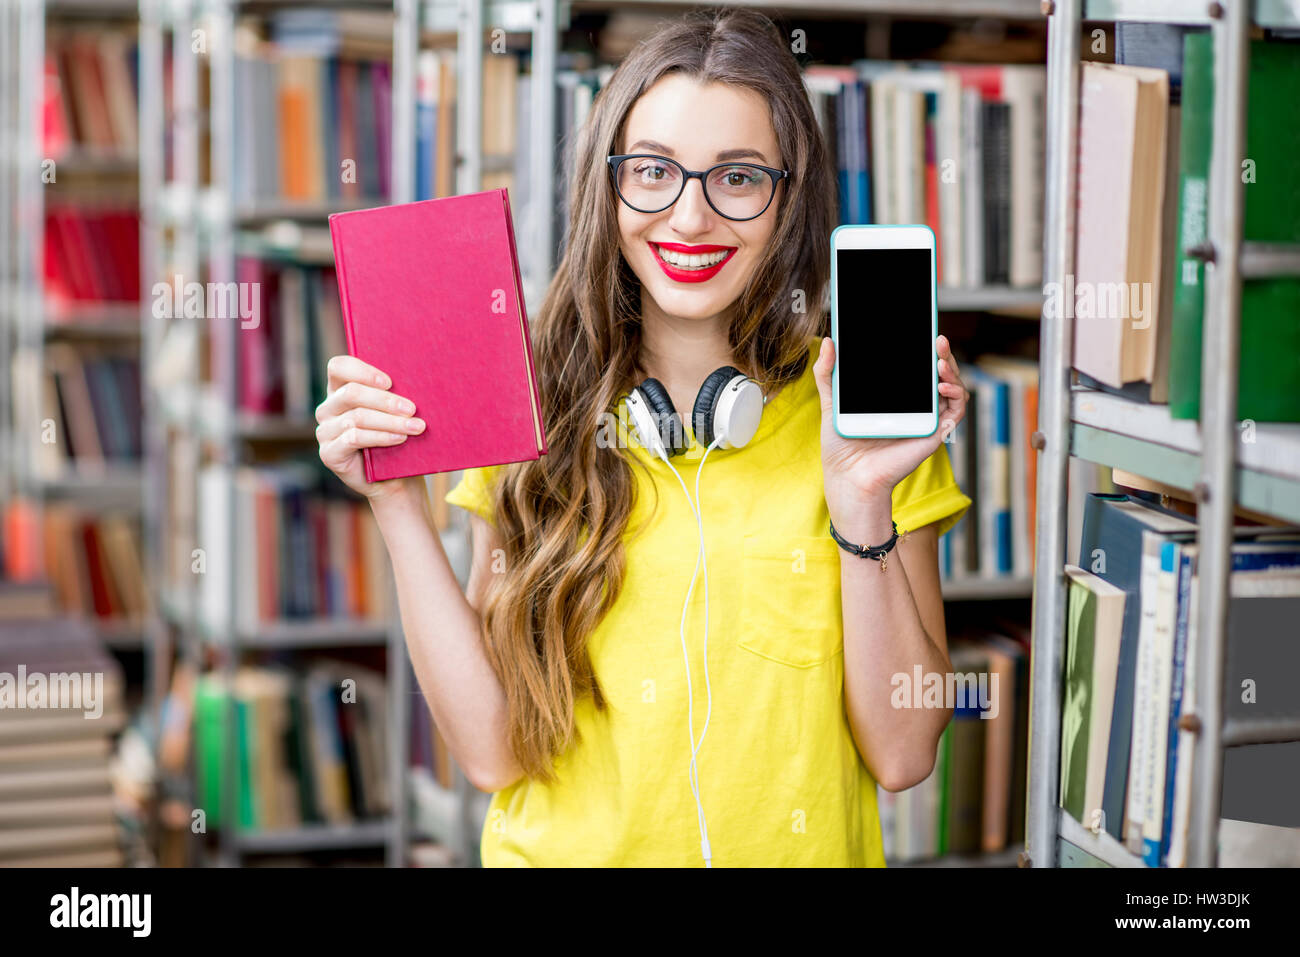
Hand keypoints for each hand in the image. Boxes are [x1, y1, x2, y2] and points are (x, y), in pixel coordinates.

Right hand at [315, 355, 426, 503]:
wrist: (394, 479)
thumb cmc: (396, 438)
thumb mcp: (395, 413)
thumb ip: (394, 395)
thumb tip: (414, 378)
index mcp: (339, 390)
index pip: (338, 367)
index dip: (362, 371)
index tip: (389, 382)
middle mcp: (327, 409)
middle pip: (351, 393)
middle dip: (385, 400)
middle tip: (412, 409)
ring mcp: (325, 432)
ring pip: (357, 417)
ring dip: (390, 421)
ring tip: (415, 427)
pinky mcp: (329, 454)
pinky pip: (354, 439)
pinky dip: (381, 437)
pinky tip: (400, 439)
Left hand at [812, 334, 968, 532]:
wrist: (848, 476)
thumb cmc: (841, 445)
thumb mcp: (831, 402)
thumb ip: (828, 373)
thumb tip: (828, 342)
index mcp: (895, 396)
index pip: (915, 366)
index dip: (922, 348)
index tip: (920, 330)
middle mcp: (914, 405)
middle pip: (938, 372)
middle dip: (942, 353)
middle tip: (936, 338)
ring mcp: (926, 418)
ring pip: (952, 387)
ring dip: (952, 370)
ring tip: (939, 360)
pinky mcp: (934, 433)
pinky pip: (956, 410)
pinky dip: (956, 394)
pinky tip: (942, 385)